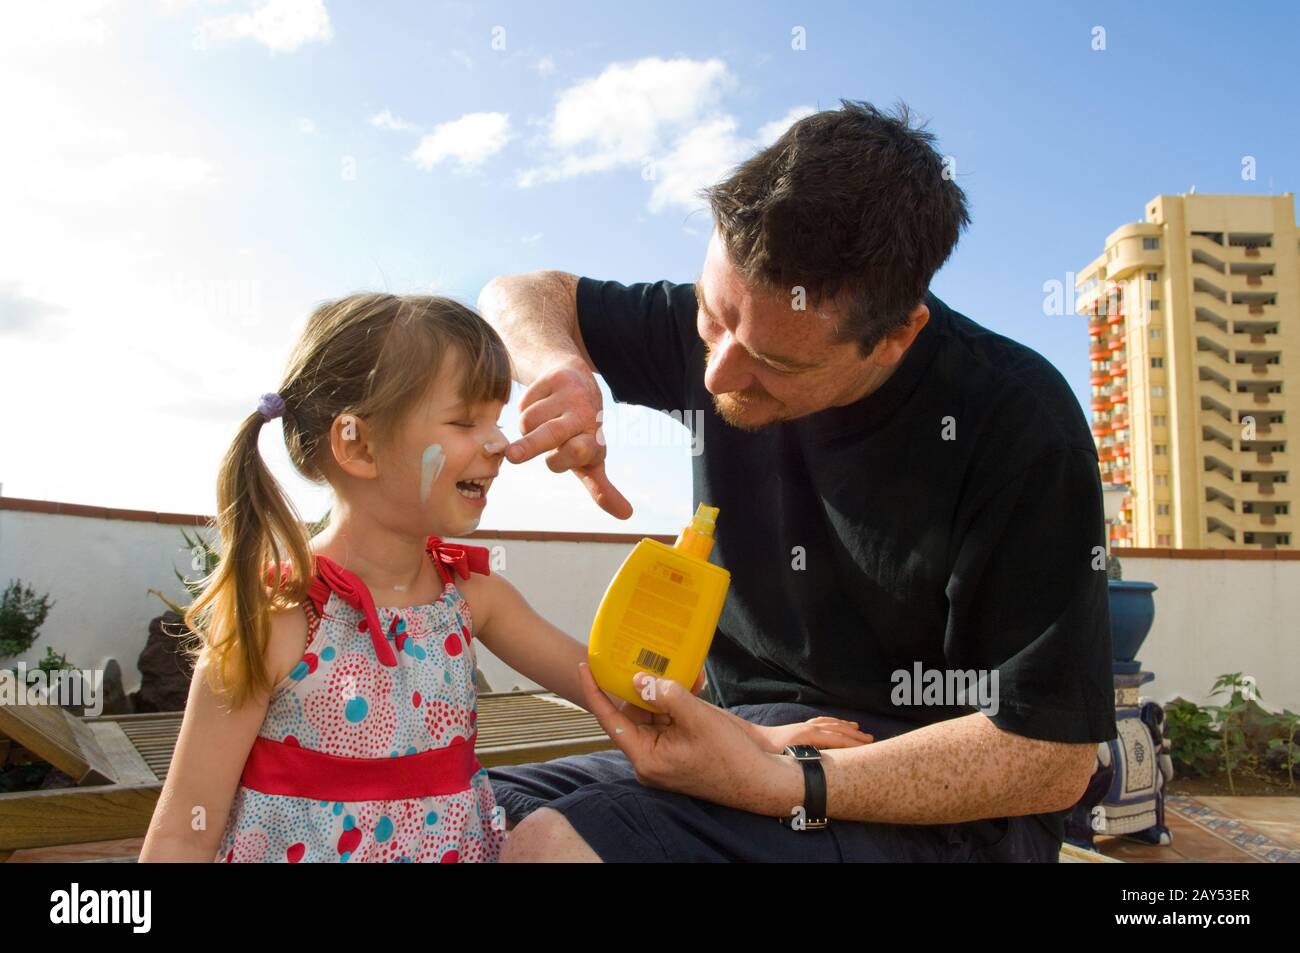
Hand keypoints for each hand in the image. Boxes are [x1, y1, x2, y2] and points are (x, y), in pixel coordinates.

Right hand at [505, 358, 631, 518]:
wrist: (574, 380)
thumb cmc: (580, 433)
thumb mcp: (590, 460)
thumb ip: (601, 489)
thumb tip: (627, 515)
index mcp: (594, 442)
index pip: (582, 450)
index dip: (575, 452)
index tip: (577, 448)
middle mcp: (585, 417)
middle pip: (553, 433)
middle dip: (532, 445)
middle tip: (511, 456)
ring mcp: (571, 396)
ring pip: (530, 420)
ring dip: (526, 429)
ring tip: (540, 426)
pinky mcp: (555, 378)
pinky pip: (525, 402)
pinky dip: (524, 408)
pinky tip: (539, 405)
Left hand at [578, 663, 799, 814]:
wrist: (762, 782)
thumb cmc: (732, 757)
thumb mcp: (698, 719)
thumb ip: (667, 696)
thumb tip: (638, 681)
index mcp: (646, 757)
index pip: (610, 720)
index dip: (595, 692)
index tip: (584, 667)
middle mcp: (650, 758)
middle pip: (634, 714)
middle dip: (644, 686)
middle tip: (649, 657)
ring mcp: (664, 756)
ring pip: (654, 715)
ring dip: (666, 692)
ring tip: (683, 670)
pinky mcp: (679, 751)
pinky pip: (670, 722)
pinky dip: (678, 703)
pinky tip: (694, 683)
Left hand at [743, 718, 873, 753]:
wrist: (756, 740)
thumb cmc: (772, 753)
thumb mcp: (790, 759)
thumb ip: (807, 765)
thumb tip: (822, 774)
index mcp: (810, 736)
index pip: (838, 740)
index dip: (854, 745)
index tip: (868, 749)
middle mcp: (810, 728)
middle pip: (838, 730)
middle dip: (855, 734)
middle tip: (871, 739)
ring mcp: (806, 726)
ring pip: (831, 723)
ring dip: (845, 726)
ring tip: (858, 727)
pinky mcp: (801, 727)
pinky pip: (822, 722)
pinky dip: (832, 722)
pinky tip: (835, 723)